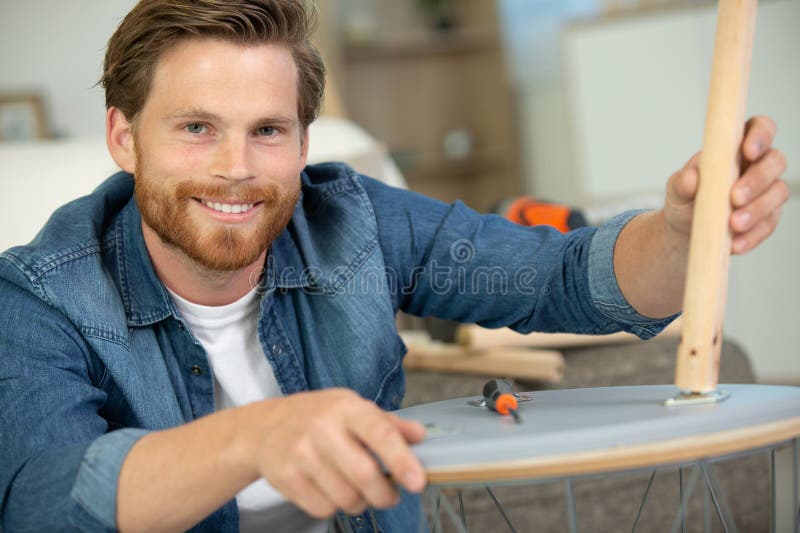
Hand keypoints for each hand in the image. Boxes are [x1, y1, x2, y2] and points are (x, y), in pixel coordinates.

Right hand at [241, 389, 425, 517]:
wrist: (263, 427)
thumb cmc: (318, 417)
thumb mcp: (353, 408)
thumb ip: (389, 423)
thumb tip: (420, 435)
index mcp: (345, 408)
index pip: (379, 433)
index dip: (402, 460)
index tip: (417, 482)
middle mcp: (322, 429)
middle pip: (364, 475)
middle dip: (385, 495)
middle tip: (390, 496)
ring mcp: (301, 454)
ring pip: (346, 498)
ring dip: (360, 502)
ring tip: (357, 489)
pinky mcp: (286, 478)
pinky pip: (323, 509)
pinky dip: (335, 506)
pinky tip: (330, 489)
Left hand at [663, 115, 788, 253]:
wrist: (685, 230)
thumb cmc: (685, 199)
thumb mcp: (676, 190)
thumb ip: (682, 182)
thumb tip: (691, 178)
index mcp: (736, 148)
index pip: (760, 128)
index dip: (760, 135)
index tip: (748, 152)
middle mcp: (757, 166)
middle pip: (775, 161)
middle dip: (757, 179)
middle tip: (734, 198)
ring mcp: (766, 192)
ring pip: (778, 193)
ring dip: (757, 210)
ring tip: (733, 224)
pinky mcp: (768, 218)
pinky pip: (769, 224)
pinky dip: (753, 235)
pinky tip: (736, 244)